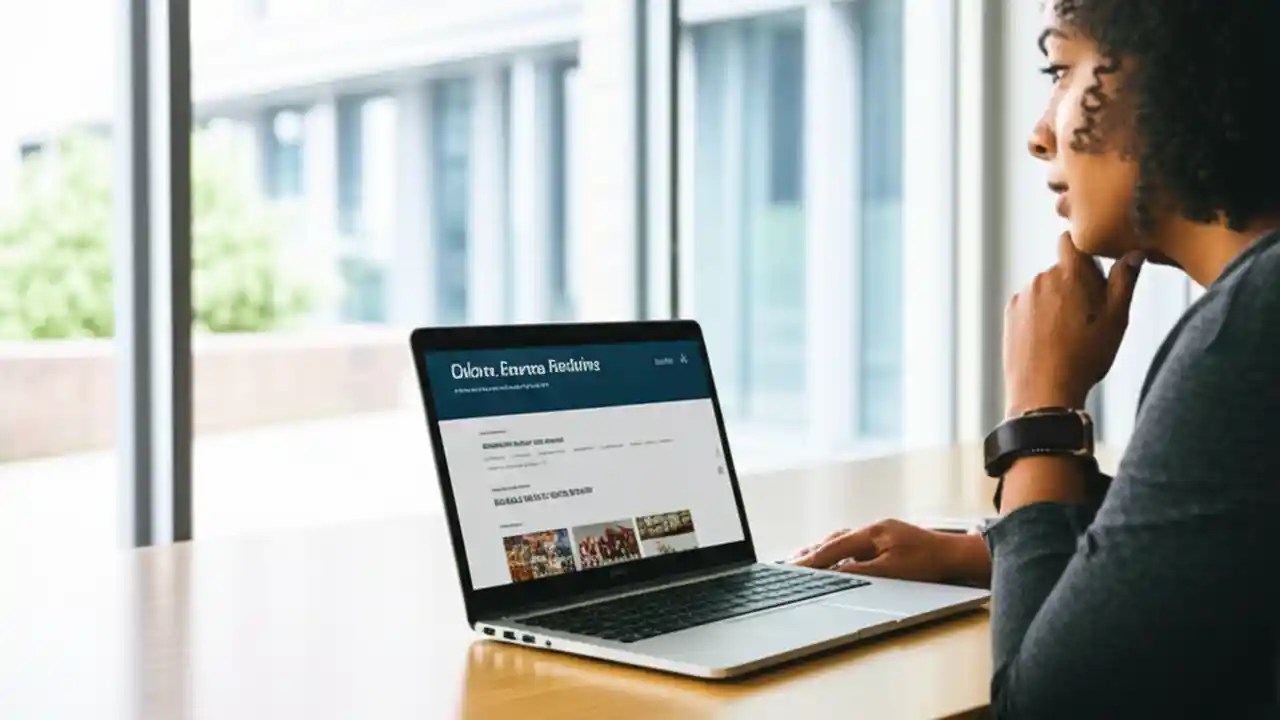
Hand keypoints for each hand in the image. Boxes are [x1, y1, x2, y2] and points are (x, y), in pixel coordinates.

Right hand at [788, 520, 991, 586]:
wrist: (956, 556)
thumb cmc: (929, 563)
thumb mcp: (893, 571)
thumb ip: (861, 571)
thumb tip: (835, 573)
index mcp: (873, 532)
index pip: (835, 547)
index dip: (813, 559)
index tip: (793, 568)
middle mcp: (874, 529)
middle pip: (835, 540)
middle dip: (811, 553)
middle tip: (790, 563)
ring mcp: (880, 534)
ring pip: (843, 542)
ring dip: (823, 551)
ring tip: (803, 559)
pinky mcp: (885, 542)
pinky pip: (854, 546)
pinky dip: (838, 553)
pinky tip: (833, 560)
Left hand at [1004, 233, 1143, 415]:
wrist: (1044, 391)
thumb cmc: (1085, 357)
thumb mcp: (1116, 320)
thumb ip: (1125, 281)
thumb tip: (1134, 253)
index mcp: (1069, 274)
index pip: (1070, 241)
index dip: (1083, 251)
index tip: (1094, 271)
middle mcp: (1041, 278)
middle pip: (1061, 269)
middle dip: (1075, 283)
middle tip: (1088, 316)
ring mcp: (1023, 296)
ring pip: (1045, 288)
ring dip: (1056, 300)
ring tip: (1068, 333)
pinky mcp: (1010, 313)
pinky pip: (1029, 304)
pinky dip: (1039, 314)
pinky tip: (1049, 339)